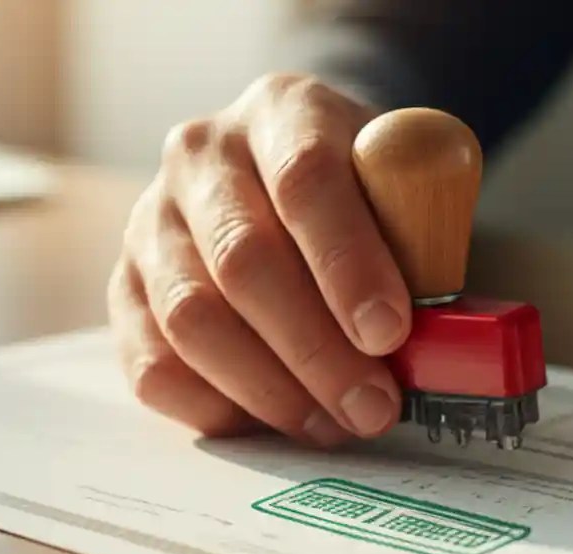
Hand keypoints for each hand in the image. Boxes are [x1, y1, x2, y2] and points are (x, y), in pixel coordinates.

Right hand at [107, 73, 408, 444]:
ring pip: (191, 319)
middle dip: (316, 350)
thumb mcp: (415, 186)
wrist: (303, 177)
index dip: (348, 263)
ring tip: (333, 424)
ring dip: (270, 390)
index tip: (391, 332)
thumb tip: (447, 336)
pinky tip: (273, 422)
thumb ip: (430, 237)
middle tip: (372, 406)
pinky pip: (153, 365)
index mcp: (281, 111)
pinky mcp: (125, 288)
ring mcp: (151, 222)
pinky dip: (214, 408)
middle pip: (243, 260)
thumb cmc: (368, 194)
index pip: (304, 181)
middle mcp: (200, 156)